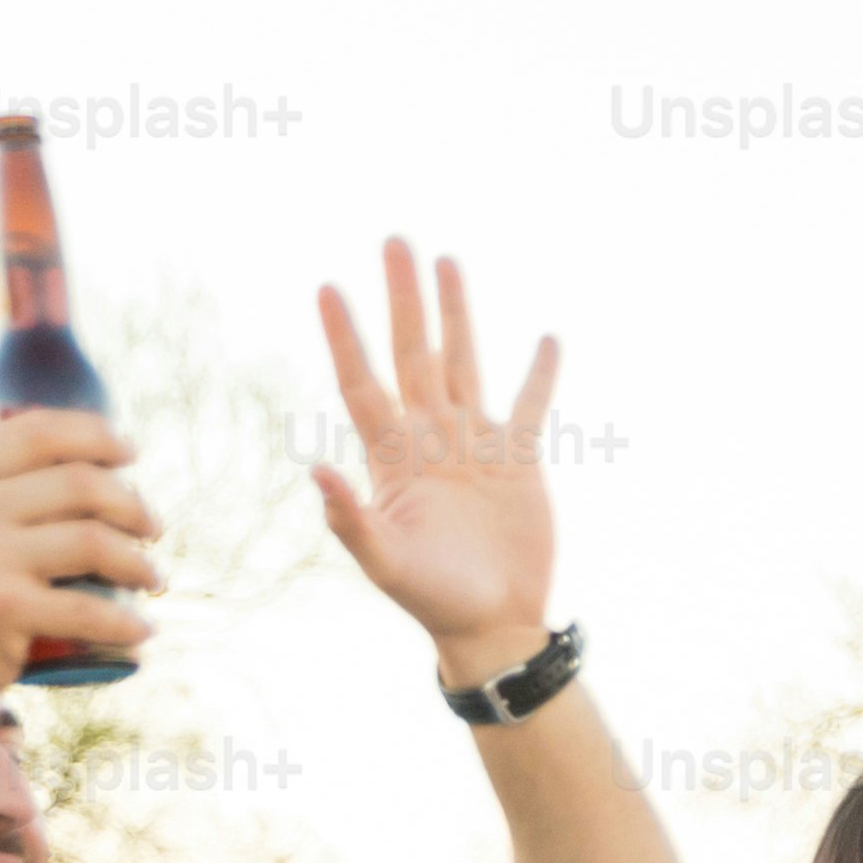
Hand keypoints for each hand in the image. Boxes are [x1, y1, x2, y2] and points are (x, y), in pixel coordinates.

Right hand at [0, 409, 164, 716]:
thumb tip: (78, 469)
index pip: (38, 431)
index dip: (96, 435)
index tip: (129, 455)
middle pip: (81, 483)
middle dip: (132, 504)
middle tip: (152, 530)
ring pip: (93, 542)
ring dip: (139, 563)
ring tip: (153, 580)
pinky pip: (88, 610)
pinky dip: (126, 623)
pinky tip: (141, 630)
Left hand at [306, 239, 563, 687]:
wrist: (493, 621)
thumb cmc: (432, 598)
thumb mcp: (385, 563)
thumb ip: (352, 521)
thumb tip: (316, 473)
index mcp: (393, 456)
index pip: (363, 382)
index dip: (346, 337)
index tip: (328, 289)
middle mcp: (430, 437)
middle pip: (414, 353)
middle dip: (403, 298)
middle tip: (396, 241)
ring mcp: (474, 444)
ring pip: (464, 361)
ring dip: (457, 313)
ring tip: (448, 261)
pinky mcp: (519, 460)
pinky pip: (531, 405)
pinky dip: (539, 373)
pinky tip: (546, 339)